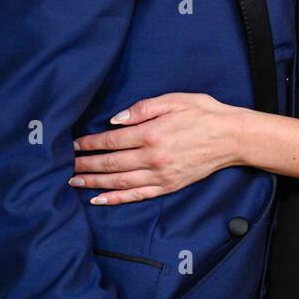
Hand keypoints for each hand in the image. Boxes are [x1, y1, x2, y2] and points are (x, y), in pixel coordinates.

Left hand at [69, 93, 243, 204]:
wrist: (232, 137)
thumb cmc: (205, 113)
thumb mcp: (175, 100)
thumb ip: (144, 108)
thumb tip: (116, 119)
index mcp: (152, 133)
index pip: (112, 140)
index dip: (90, 143)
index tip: (75, 144)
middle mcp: (153, 157)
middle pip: (111, 163)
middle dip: (86, 164)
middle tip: (65, 166)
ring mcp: (161, 175)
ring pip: (119, 181)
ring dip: (94, 182)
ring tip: (75, 182)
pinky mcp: (168, 186)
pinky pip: (137, 195)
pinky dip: (116, 199)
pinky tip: (99, 199)